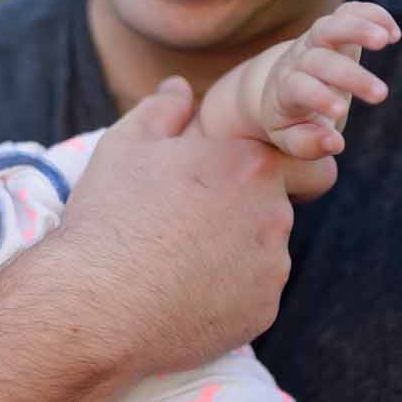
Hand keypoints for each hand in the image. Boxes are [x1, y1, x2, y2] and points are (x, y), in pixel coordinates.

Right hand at [65, 76, 294, 376]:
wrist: (99, 303)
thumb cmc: (111, 217)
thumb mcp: (124, 147)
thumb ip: (162, 110)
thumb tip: (181, 87)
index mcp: (251, 165)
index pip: (302, 159)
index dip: (269, 169)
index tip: (233, 182)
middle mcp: (275, 214)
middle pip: (279, 209)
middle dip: (246, 213)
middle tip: (190, 224)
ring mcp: (272, 269)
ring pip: (264, 255)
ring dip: (234, 255)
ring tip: (177, 263)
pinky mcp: (261, 313)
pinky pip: (251, 297)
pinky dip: (226, 295)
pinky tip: (182, 295)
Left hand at [260, 1, 397, 158]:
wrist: (279, 87)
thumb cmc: (290, 118)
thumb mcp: (289, 138)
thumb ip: (307, 143)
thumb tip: (335, 143)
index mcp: (285, 90)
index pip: (298, 88)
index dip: (317, 96)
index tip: (340, 112)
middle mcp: (297, 61)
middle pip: (319, 59)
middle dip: (350, 75)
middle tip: (381, 95)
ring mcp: (314, 40)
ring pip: (329, 25)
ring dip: (357, 27)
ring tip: (386, 39)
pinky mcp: (333, 28)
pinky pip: (348, 12)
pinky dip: (371, 15)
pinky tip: (394, 34)